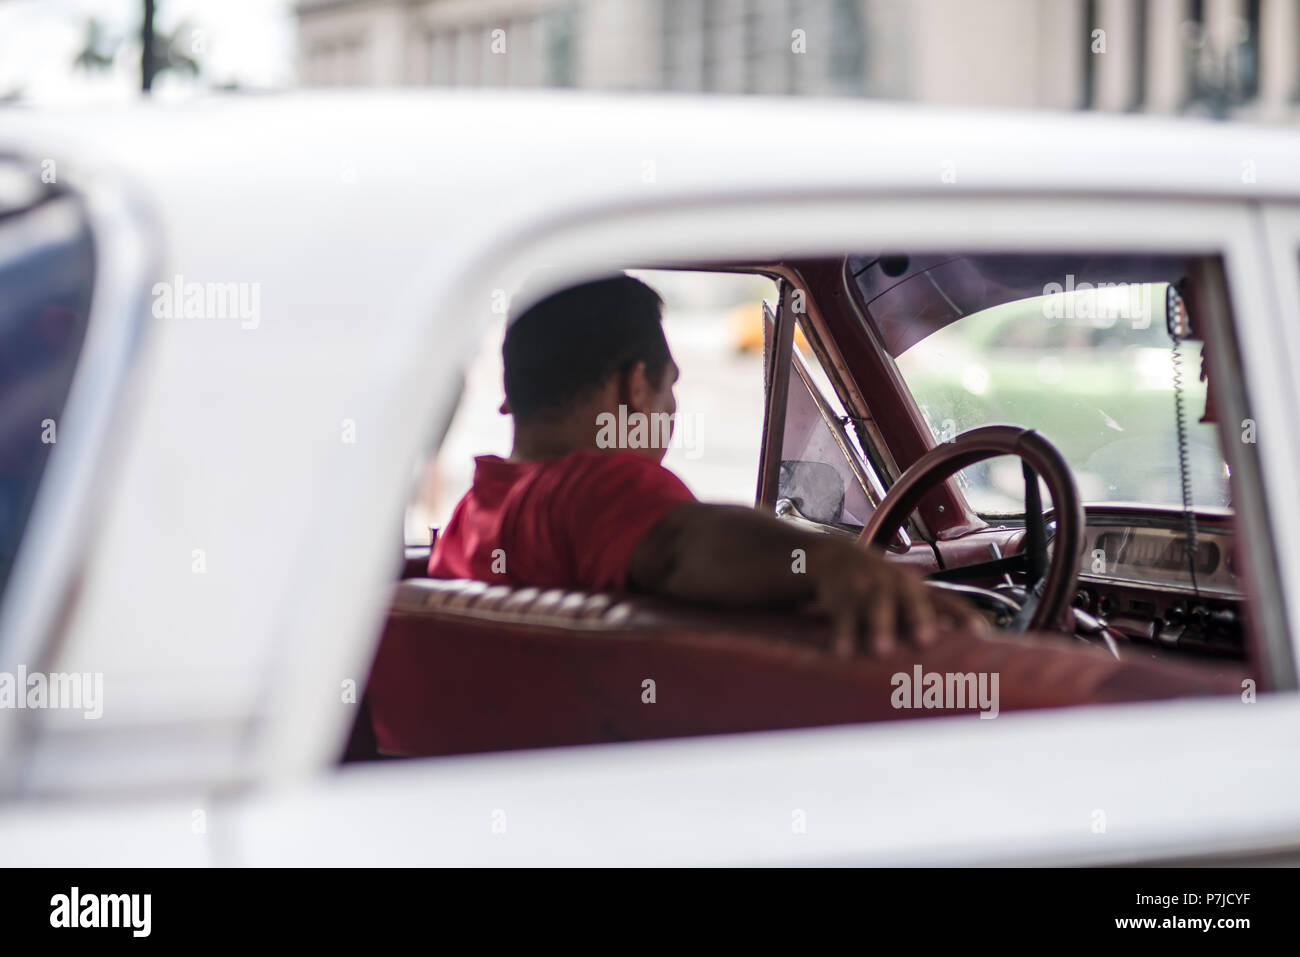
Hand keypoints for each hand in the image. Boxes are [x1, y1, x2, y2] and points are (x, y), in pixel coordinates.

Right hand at [807, 542, 988, 657]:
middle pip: (909, 598)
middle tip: (925, 639)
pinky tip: (842, 651)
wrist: (834, 557)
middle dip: (917, 617)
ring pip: (875, 605)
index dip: (962, 615)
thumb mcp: (905, 595)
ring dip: (879, 626)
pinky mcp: (840, 594)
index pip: (945, 600)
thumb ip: (933, 616)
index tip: (978, 631)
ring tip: (881, 650)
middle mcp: (893, 583)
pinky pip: (842, 614)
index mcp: (915, 587)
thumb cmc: (878, 586)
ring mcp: (865, 586)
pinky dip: (842, 632)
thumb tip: (972, 643)